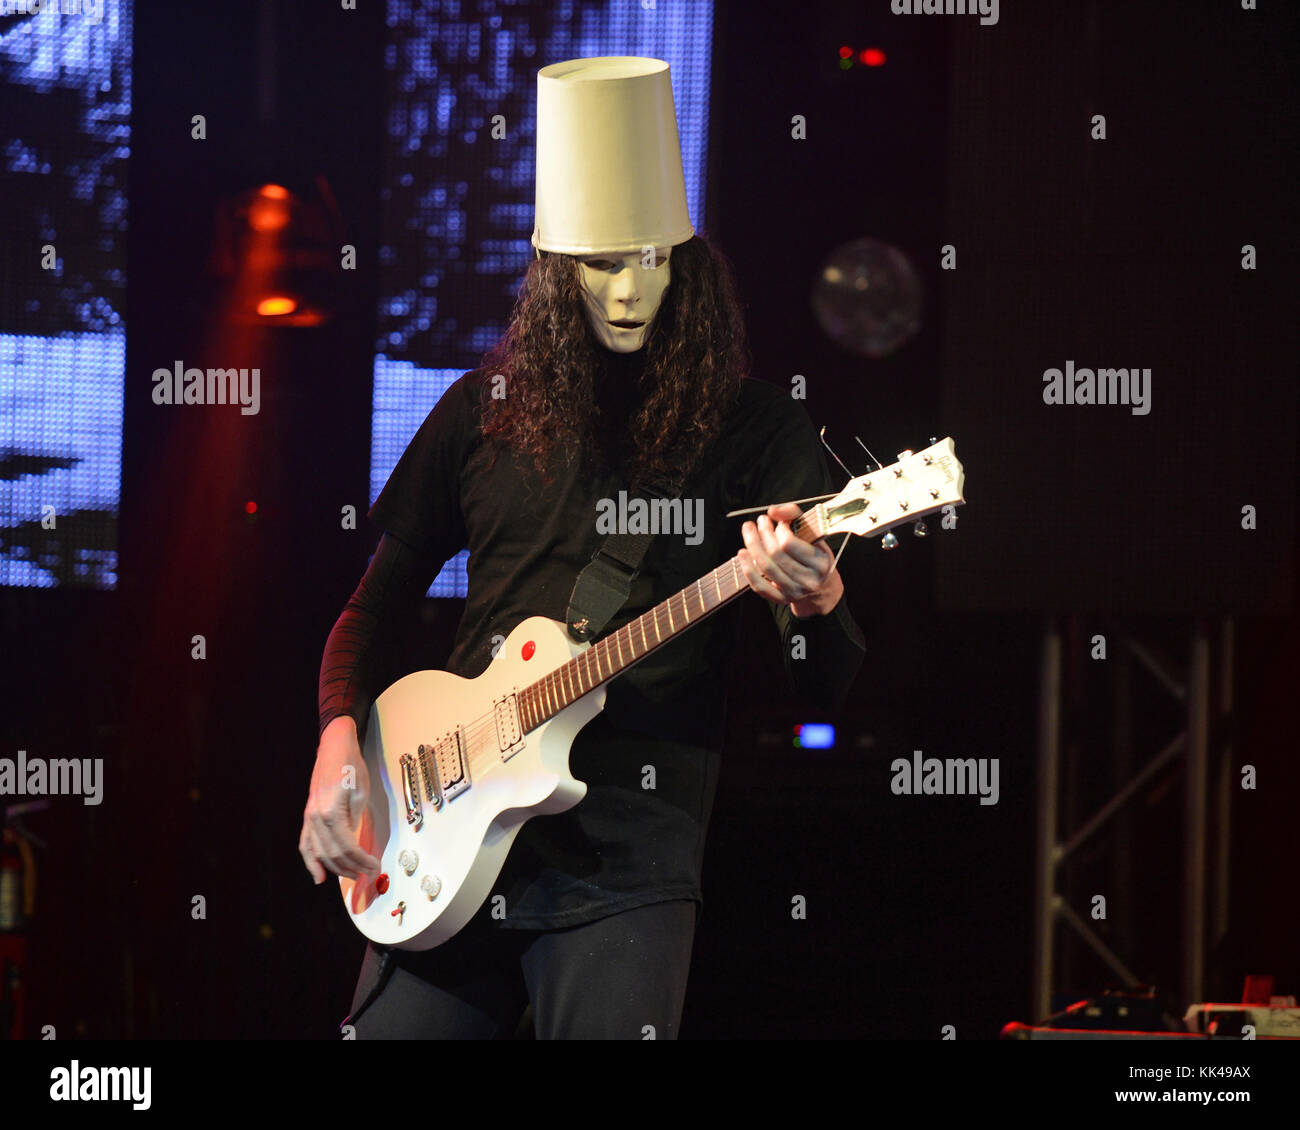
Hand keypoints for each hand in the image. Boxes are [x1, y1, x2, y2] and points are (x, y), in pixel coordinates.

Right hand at [298, 715, 381, 883]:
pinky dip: (311, 862)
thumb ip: (355, 820)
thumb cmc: (351, 766)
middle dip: (351, 868)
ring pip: (319, 853)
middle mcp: (316, 817)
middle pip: (333, 854)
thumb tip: (354, 842)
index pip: (347, 847)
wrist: (334, 747)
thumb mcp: (361, 792)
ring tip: (351, 876)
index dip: (361, 861)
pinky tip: (319, 876)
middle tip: (368, 873)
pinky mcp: (308, 815)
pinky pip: (306, 844)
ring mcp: (309, 817)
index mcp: (331, 812)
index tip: (374, 867)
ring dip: (335, 868)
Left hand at [738, 502, 843, 617]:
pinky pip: (760, 586)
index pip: (789, 544)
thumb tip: (772, 510)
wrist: (822, 588)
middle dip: (763, 534)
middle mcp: (809, 580)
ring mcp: (795, 592)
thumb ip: (794, 515)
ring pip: (766, 568)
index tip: (779, 523)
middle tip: (759, 522)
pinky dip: (748, 570)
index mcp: (820, 562)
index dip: (779, 530)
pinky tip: (742, 554)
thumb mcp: (813, 533)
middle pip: (775, 554)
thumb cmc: (815, 554)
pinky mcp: (782, 599)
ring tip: (748, 532)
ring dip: (753, 547)